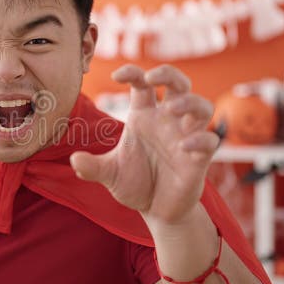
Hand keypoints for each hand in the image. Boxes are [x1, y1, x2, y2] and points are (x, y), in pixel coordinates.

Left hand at [70, 64, 218, 225]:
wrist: (155, 210)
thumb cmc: (135, 183)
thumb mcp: (110, 174)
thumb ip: (92, 167)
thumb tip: (75, 160)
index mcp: (144, 116)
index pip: (142, 84)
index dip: (133, 73)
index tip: (117, 75)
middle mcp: (167, 121)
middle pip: (177, 83)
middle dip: (169, 74)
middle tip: (153, 78)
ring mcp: (186, 137)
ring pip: (202, 106)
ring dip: (189, 102)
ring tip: (171, 108)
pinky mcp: (199, 159)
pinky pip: (209, 141)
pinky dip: (200, 139)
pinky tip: (184, 146)